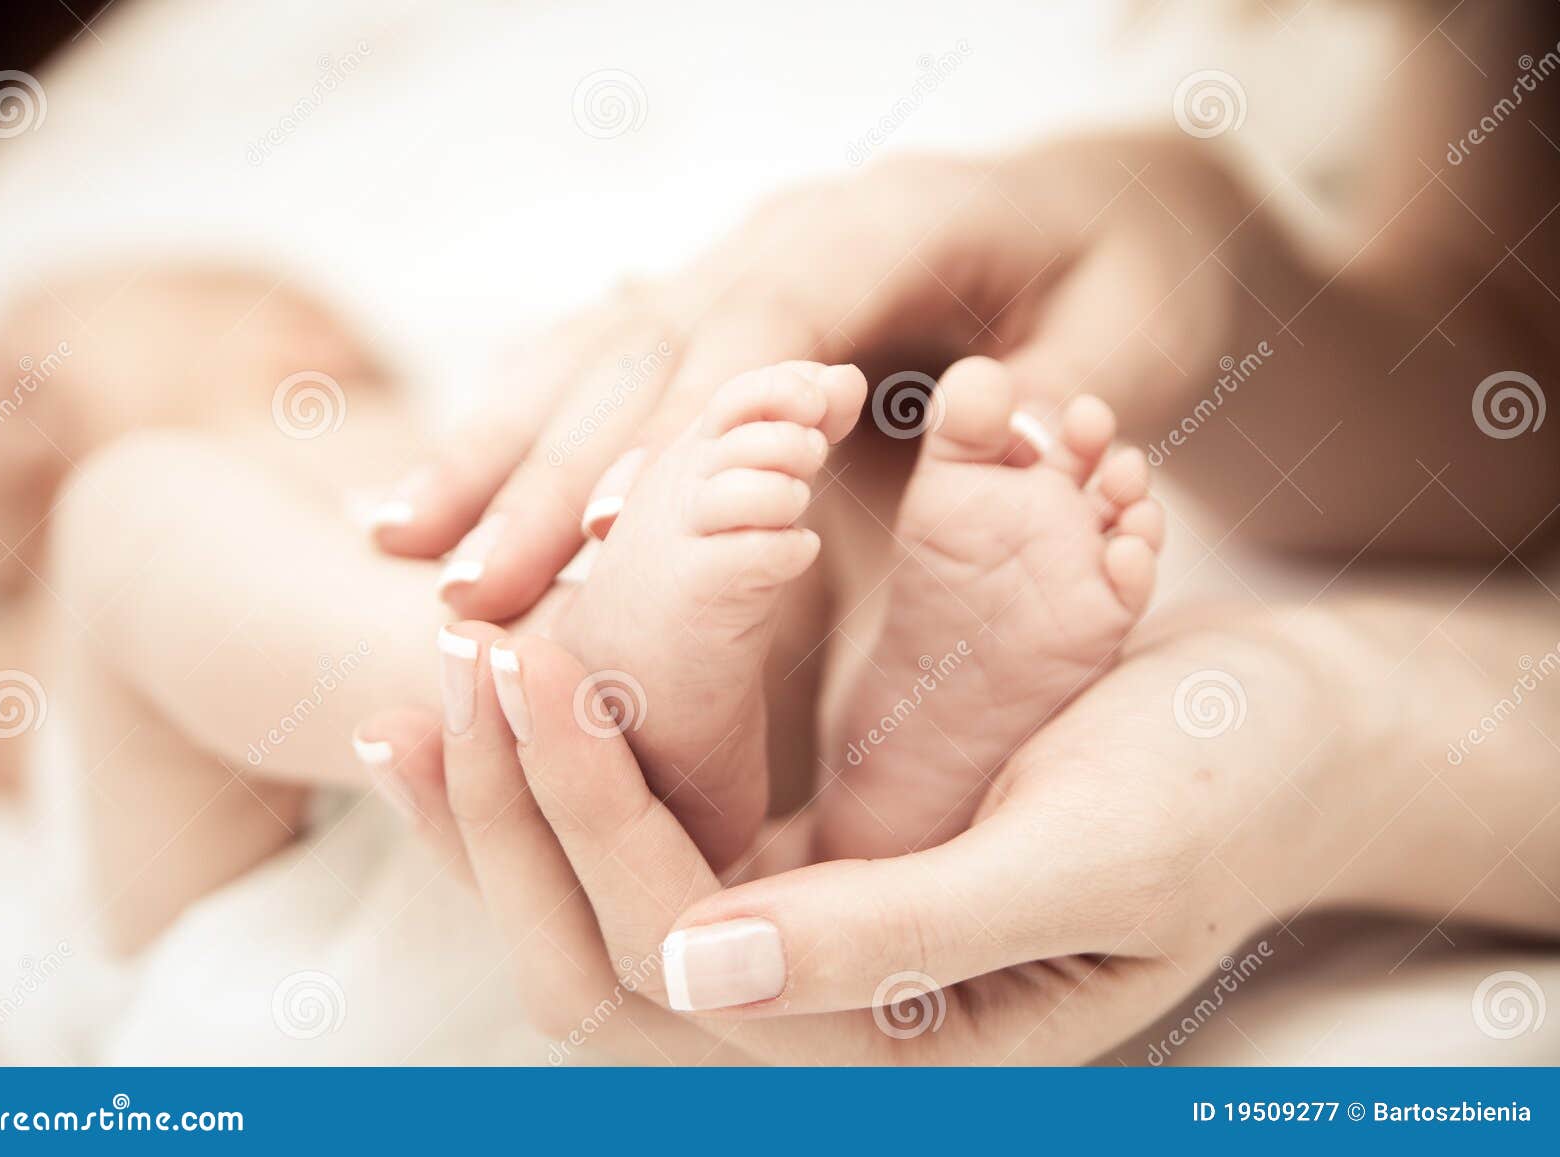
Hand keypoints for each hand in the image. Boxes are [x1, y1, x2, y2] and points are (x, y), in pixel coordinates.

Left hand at [361, 609, 1390, 1063]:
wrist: (1289, 742)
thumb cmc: (1218, 793)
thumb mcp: (1077, 856)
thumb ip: (895, 935)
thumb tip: (692, 974)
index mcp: (893, 1044)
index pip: (676, 953)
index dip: (588, 815)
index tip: (529, 665)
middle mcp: (832, 1011)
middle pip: (602, 952)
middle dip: (505, 822)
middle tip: (436, 675)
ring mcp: (816, 943)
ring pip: (609, 896)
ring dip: (517, 796)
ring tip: (438, 675)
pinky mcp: (819, 869)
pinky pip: (664, 829)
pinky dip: (586, 763)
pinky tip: (534, 675)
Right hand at [370, 131, 1275, 621]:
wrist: (1105, 216)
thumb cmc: (1129, 278)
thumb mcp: (1135, 334)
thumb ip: (1062, 391)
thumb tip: (987, 432)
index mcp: (889, 227)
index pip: (764, 332)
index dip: (679, 432)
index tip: (600, 539)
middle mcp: (789, 239)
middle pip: (650, 350)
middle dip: (550, 467)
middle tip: (462, 585)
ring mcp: (741, 272)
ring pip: (595, 354)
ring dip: (496, 448)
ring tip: (393, 542)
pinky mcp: (718, 321)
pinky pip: (602, 371)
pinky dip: (517, 433)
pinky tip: (435, 497)